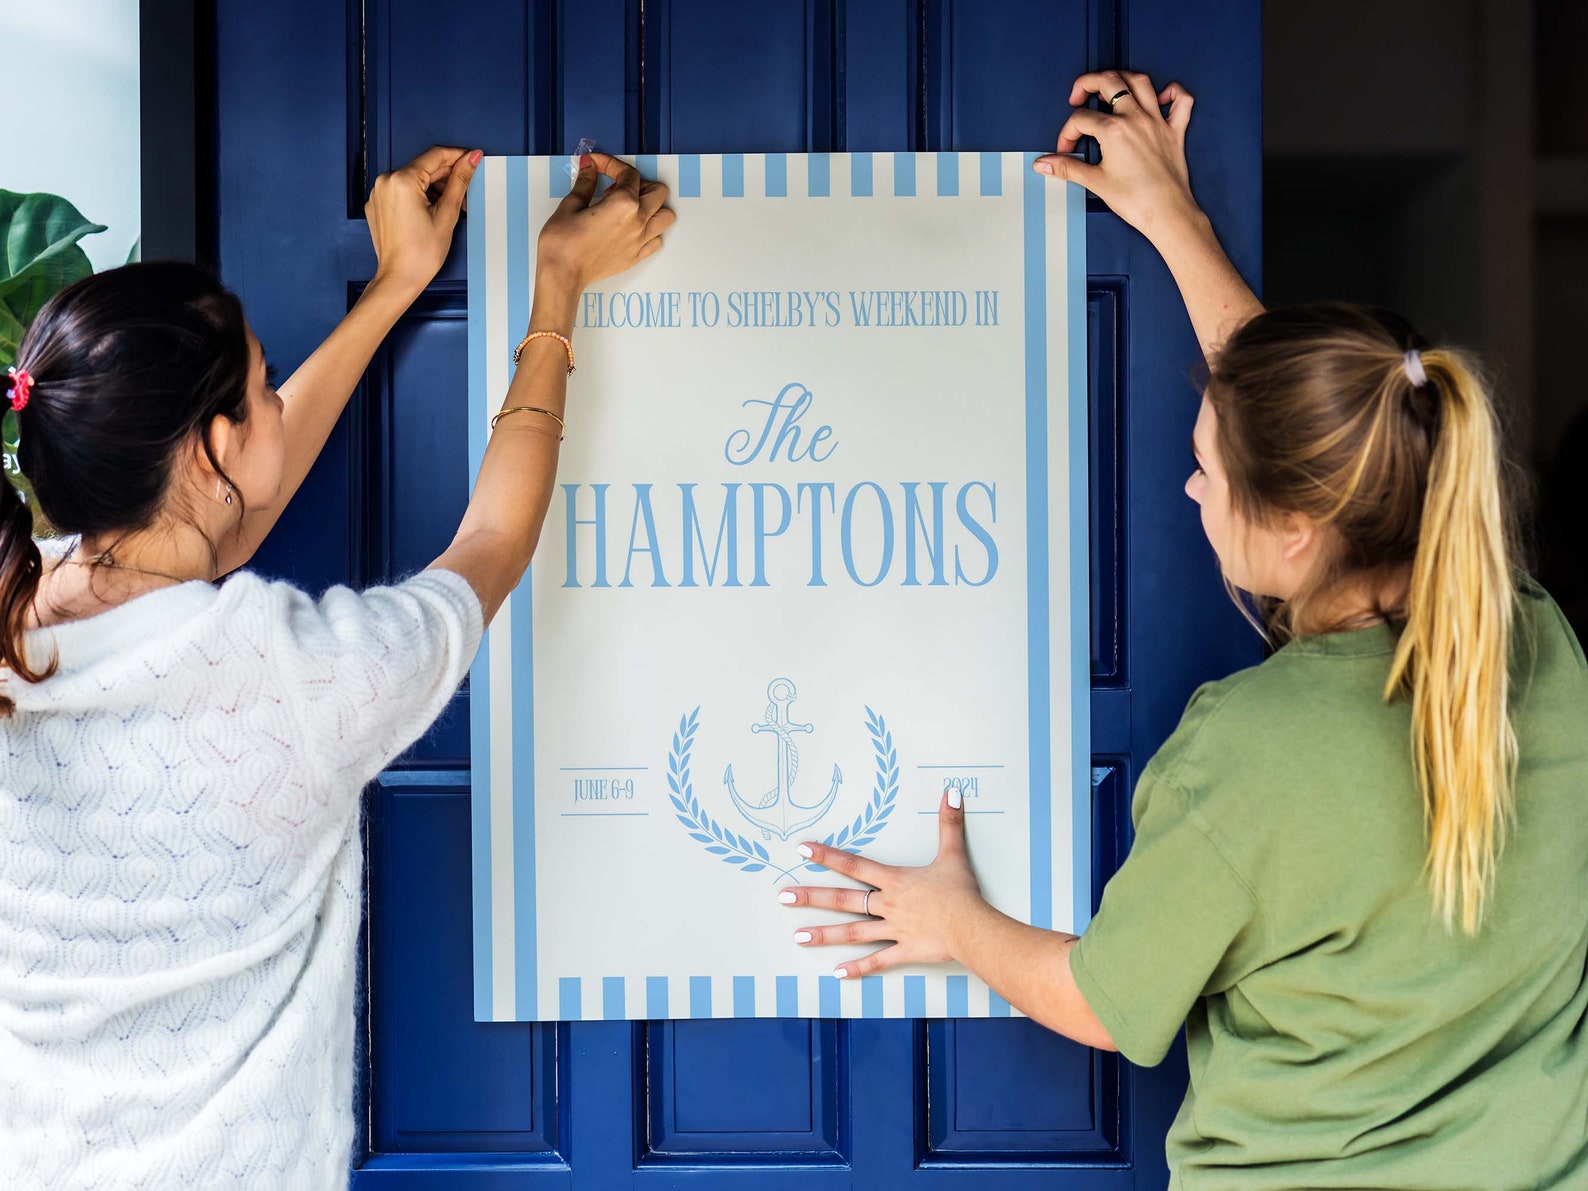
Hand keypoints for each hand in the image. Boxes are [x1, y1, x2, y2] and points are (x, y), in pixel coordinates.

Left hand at [365, 145, 481, 294]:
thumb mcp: (447, 214)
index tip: (473, 158)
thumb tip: (471, 158)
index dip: (458, 156)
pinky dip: (420, 196)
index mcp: (402, 180)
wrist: (399, 278)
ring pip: (415, 179)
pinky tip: (434, 211)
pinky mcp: (377, 204)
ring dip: (435, 188)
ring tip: (452, 207)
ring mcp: (379, 192)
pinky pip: (403, 191)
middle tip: (467, 192)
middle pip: (424, 168)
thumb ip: (459, 181)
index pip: (435, 156)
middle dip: (448, 177)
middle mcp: (386, 181)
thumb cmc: (421, 254)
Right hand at [536, 152, 674, 293]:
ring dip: (652, 206)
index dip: (611, 164)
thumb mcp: (570, 205)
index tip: (596, 164)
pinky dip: (650, 230)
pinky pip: (656, 240)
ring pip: (665, 216)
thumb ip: (585, 183)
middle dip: (640, 183)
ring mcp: (640, 241)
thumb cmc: (562, 242)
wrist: (562, 275)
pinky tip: (630, 228)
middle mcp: (638, 221)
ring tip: (629, 207)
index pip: (628, 174)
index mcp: (624, 204)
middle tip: (617, 186)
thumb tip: (589, 166)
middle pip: (658, 191)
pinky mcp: (636, 257)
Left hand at [780, 786, 985, 978]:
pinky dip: (858, 968)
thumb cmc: (961, 892)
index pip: (854, 865)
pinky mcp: (905, 951)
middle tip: (783, 897)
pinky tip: (838, 973)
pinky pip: (878, 961)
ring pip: (852, 932)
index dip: (827, 857)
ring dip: (825, 934)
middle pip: (842, 899)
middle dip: (811, 897)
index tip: (802, 851)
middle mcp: (888, 905)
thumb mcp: (953, 854)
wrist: (971, 926)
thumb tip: (952, 792)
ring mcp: (893, 930)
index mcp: (895, 881)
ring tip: (798, 938)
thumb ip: (949, 823)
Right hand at [1034, 70, 1201, 245]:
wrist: (1167, 214)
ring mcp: (1157, 122)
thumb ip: (1067, 168)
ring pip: (1140, 82)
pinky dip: (1172, 92)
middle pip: (1109, 82)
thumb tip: (1044, 163)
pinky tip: (1159, 97)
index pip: (1081, 119)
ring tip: (1110, 86)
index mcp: (1115, 131)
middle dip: (1088, 83)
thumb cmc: (1137, 201)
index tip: (1066, 149)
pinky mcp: (1175, 130)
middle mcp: (1136, 119)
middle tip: (1078, 96)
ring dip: (1122, 78)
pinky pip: (1181, 100)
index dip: (1067, 133)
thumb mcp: (1095, 182)